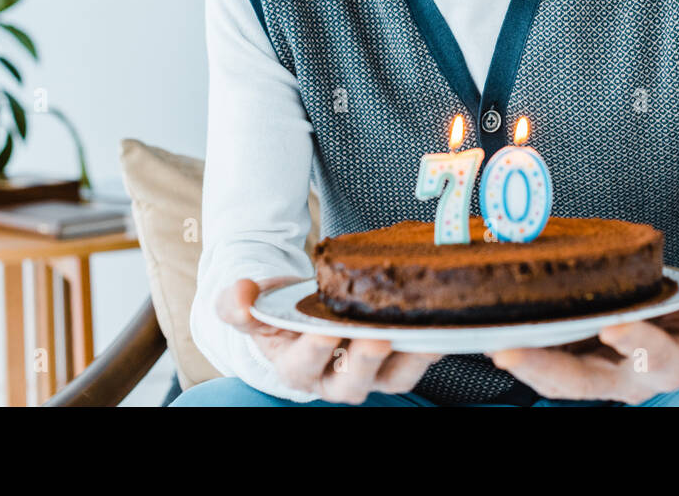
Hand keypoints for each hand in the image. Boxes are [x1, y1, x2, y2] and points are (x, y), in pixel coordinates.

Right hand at [217, 277, 440, 403]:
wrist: (306, 309)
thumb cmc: (278, 309)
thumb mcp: (252, 305)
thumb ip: (237, 304)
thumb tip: (240, 294)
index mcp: (295, 367)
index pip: (302, 366)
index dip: (313, 352)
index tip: (323, 332)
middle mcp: (334, 378)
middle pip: (351, 383)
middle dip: (364, 363)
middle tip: (376, 339)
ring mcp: (370, 373)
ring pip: (392, 378)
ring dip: (409, 360)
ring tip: (421, 336)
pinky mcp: (398, 359)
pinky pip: (418, 361)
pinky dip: (431, 346)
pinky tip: (442, 326)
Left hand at [488, 271, 678, 403]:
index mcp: (670, 364)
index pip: (654, 357)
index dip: (637, 342)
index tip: (614, 326)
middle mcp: (627, 378)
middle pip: (585, 383)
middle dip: (546, 367)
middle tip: (510, 350)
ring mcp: (596, 373)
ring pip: (556, 379)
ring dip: (523, 363)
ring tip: (492, 343)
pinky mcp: (573, 359)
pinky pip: (543, 361)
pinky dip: (520, 349)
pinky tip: (493, 332)